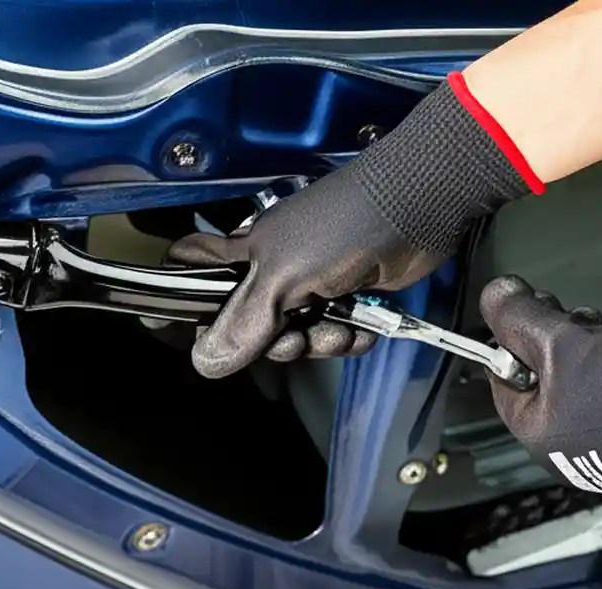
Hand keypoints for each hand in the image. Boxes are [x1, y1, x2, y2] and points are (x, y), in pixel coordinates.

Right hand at [169, 77, 534, 378]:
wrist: (417, 212)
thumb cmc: (342, 228)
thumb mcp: (283, 277)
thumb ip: (244, 322)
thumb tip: (203, 363)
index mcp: (244, 251)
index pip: (193, 270)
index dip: (185, 299)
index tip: (187, 329)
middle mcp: (270, 266)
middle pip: (248, 323)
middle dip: (274, 341)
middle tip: (296, 334)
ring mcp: (309, 281)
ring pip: (293, 333)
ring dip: (318, 342)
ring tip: (340, 329)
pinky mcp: (346, 294)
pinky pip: (332, 331)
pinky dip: (348, 337)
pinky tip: (362, 329)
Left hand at [479, 275, 601, 496]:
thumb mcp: (563, 342)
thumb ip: (521, 318)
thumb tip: (493, 296)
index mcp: (539, 436)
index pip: (503, 380)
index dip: (514, 339)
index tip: (533, 312)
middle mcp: (569, 455)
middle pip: (547, 382)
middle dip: (562, 342)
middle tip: (582, 318)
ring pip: (587, 386)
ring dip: (598, 353)